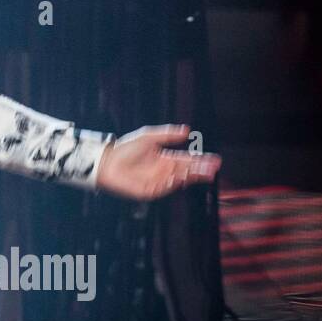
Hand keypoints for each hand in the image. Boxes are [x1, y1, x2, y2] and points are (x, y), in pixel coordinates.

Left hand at [95, 124, 220, 200]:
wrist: (107, 162)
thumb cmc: (125, 148)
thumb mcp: (148, 136)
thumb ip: (167, 134)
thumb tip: (186, 130)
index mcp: (166, 157)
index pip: (188, 159)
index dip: (201, 160)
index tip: (214, 160)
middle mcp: (165, 170)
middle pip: (187, 170)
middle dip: (201, 169)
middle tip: (214, 167)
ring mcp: (159, 181)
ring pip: (180, 179)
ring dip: (192, 176)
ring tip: (205, 173)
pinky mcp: (151, 190)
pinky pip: (167, 187)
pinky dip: (175, 182)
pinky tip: (183, 177)